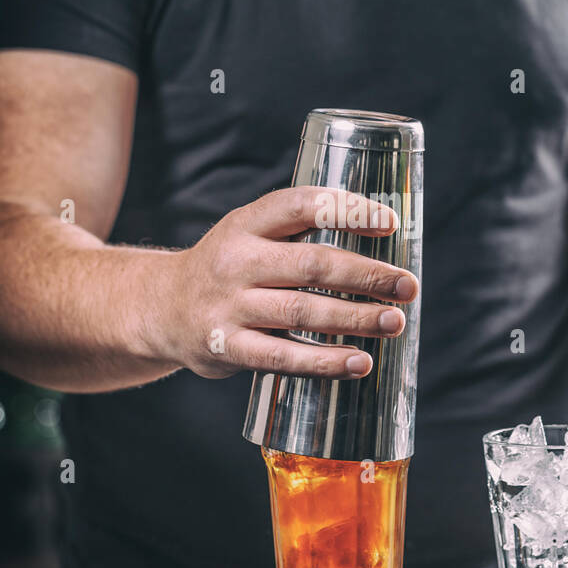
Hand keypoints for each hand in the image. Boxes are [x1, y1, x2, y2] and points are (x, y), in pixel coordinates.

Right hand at [162, 186, 417, 380]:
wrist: (160, 308)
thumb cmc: (228, 269)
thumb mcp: (251, 235)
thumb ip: (301, 235)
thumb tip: (381, 250)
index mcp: (247, 223)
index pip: (302, 205)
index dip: (349, 210)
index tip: (390, 222)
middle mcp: (236, 260)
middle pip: (311, 264)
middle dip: (366, 275)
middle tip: (408, 286)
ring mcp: (229, 306)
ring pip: (302, 312)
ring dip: (355, 318)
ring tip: (394, 322)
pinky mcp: (226, 347)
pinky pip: (282, 357)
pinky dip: (325, 362)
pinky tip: (359, 362)